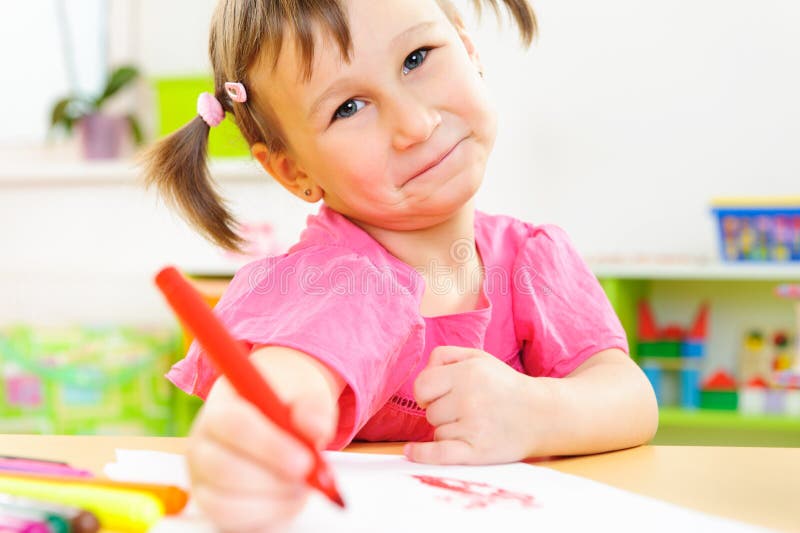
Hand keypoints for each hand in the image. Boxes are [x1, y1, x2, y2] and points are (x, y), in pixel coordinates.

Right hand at [186, 373, 336, 531]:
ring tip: (302, 488)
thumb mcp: (306, 391)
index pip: (233, 424)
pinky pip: (233, 523)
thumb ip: (312, 405)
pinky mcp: (213, 505)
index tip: (305, 459)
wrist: (281, 414)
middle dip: (272, 480)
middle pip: (223, 468)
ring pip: (225, 503)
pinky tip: (290, 499)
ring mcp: (203, 478)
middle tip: (307, 478)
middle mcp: (204, 443)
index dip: (269, 446)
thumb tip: (315, 429)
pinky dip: (267, 517)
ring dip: (272, 502)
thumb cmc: (288, 402)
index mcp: (221, 406)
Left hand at [405, 346, 550, 464]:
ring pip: (437, 433)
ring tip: (475, 423)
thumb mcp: (478, 357)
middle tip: (467, 409)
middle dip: (442, 411)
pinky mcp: (478, 451)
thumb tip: (422, 373)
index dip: (425, 392)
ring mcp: (474, 427)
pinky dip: (422, 455)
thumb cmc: (504, 385)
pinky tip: (411, 452)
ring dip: (449, 431)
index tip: (435, 396)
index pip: (422, 386)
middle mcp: (470, 399)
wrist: (543, 414)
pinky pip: (439, 454)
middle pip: (430, 412)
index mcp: (468, 373)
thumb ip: (445, 355)